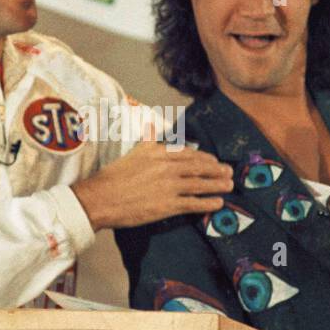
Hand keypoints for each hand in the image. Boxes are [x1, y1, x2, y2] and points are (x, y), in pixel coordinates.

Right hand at [71, 136, 232, 230]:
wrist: (101, 198)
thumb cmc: (113, 176)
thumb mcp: (132, 151)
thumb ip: (146, 139)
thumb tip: (150, 124)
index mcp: (159, 152)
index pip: (189, 153)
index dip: (205, 158)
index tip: (214, 161)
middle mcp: (167, 167)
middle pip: (199, 167)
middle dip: (217, 170)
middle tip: (228, 172)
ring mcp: (169, 186)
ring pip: (200, 184)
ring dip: (217, 185)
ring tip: (229, 185)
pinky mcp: (168, 205)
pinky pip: (194, 203)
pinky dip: (208, 203)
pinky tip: (218, 203)